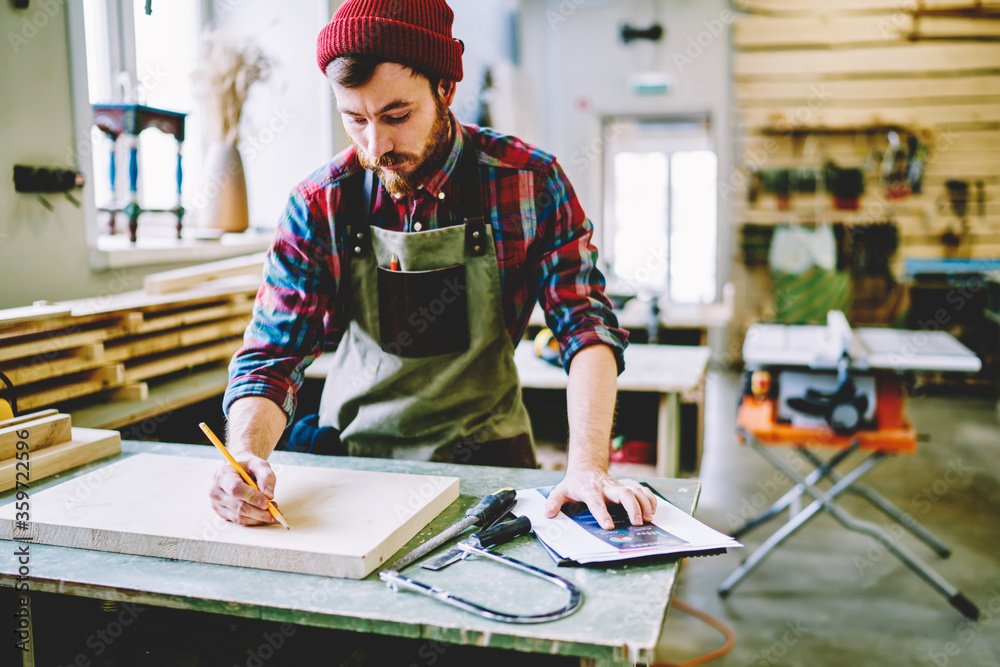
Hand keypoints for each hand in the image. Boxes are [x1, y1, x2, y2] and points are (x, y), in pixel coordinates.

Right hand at [209, 455, 277, 525]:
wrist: (239, 470)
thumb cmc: (248, 466)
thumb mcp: (259, 464)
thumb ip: (266, 476)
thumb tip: (269, 494)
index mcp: (222, 475)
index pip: (236, 489)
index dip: (252, 497)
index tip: (267, 502)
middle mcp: (216, 490)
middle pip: (238, 506)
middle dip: (259, 511)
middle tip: (275, 510)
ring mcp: (217, 504)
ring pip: (239, 517)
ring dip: (259, 517)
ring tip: (272, 510)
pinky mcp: (222, 513)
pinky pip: (239, 521)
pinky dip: (254, 519)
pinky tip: (264, 513)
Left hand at [543, 467, 657, 529]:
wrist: (587, 466)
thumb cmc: (575, 483)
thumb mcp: (561, 491)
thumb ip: (554, 502)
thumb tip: (548, 514)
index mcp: (590, 490)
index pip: (596, 501)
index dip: (602, 513)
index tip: (609, 526)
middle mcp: (607, 487)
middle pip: (623, 493)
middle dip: (632, 508)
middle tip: (637, 522)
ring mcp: (618, 486)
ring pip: (635, 491)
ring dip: (644, 504)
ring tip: (648, 518)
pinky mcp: (627, 486)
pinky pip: (642, 490)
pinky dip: (650, 499)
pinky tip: (653, 510)